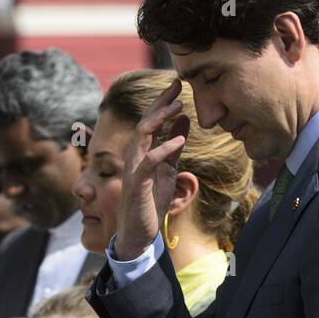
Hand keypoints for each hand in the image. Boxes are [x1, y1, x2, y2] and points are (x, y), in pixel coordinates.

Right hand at [113, 77, 189, 258]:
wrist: (138, 233)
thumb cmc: (150, 203)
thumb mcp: (168, 170)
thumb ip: (173, 147)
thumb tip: (184, 121)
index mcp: (142, 153)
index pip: (151, 121)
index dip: (163, 102)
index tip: (178, 85)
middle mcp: (135, 157)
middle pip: (145, 122)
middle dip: (160, 102)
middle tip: (177, 84)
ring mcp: (134, 170)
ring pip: (142, 136)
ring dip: (160, 119)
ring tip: (179, 106)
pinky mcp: (137, 185)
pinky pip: (149, 161)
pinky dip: (164, 149)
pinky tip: (179, 140)